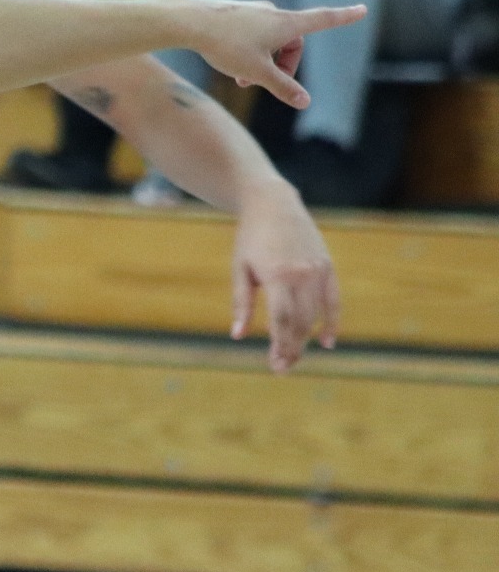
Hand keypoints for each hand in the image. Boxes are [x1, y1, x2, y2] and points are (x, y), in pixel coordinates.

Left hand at [171, 0, 366, 107]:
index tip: (362, 9)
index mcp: (286, 23)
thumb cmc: (225, 46)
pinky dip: (247, 52)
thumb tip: (305, 102)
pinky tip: (228, 63)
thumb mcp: (257, 72)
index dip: (344, 17)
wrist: (188, 22)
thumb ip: (283, 87)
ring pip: (268, 41)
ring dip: (262, 61)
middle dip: (281, 66)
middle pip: (291, 42)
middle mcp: (273, 12)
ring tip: (241, 81)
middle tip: (260, 85)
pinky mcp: (235, 11)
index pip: (323, 19)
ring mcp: (253, 10)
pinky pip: (250, 34)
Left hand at [231, 181, 339, 371]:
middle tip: (281, 368)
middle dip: (292, 347)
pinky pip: (334, 301)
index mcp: (277, 275)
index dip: (280, 345)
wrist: (273, 204)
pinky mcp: (328, 267)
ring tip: (293, 357)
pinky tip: (327, 342)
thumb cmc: (250, 238)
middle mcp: (302, 274)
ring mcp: (318, 270)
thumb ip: (241, 303)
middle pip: (300, 322)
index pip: (282, 320)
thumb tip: (238, 336)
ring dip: (306, 339)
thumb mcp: (240, 269)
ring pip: (315, 315)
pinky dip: (331, 322)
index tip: (275, 364)